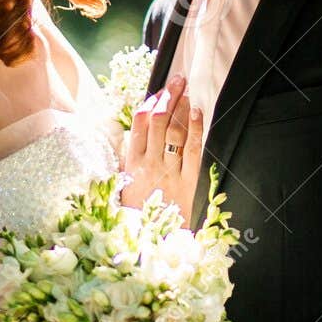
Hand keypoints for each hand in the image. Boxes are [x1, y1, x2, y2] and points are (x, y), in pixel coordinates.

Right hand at [120, 72, 203, 222]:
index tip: (158, 92)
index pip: (139, 125)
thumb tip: (135, 134)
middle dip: (167, 97)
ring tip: (185, 90)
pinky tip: (197, 113)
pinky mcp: (188, 182)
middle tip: (177, 79)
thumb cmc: (138, 213)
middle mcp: (150, 164)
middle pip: (158, 122)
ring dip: (180, 108)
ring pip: (173, 131)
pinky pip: (191, 150)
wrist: (152, 241)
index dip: (149, 104)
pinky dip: (194, 129)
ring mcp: (170, 172)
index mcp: (132, 164)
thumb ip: (130, 160)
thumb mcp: (124, 186)